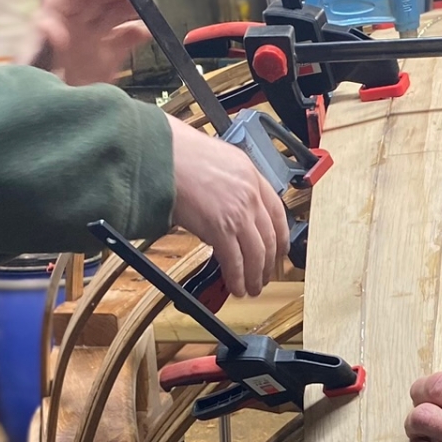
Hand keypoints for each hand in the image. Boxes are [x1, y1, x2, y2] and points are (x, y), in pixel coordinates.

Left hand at [28, 0, 150, 85]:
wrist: (54, 127)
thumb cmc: (38, 97)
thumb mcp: (37, 70)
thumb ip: (44, 48)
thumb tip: (50, 25)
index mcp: (52, 22)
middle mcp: (72, 27)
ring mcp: (90, 42)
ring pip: (112, 13)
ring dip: (130, 6)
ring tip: (147, 7)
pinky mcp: (106, 60)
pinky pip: (124, 38)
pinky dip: (138, 31)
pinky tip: (148, 32)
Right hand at [168, 122, 288, 297]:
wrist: (160, 154)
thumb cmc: (177, 153)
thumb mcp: (216, 160)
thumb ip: (229, 184)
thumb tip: (226, 208)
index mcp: (250, 174)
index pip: (277, 211)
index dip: (281, 237)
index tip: (279, 250)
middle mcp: (250, 194)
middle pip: (270, 237)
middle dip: (269, 263)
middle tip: (265, 276)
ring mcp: (238, 212)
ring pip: (257, 253)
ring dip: (256, 276)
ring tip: (252, 288)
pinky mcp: (220, 228)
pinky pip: (235, 261)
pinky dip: (237, 278)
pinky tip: (236, 287)